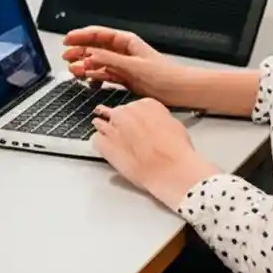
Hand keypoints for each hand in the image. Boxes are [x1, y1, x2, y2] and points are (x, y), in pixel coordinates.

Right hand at [61, 26, 187, 103]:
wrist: (179, 90)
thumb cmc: (165, 75)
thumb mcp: (134, 65)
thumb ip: (110, 59)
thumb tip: (90, 54)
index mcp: (126, 42)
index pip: (98, 34)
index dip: (80, 36)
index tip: (67, 40)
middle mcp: (122, 51)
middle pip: (95, 47)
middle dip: (79, 51)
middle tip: (66, 56)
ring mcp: (122, 64)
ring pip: (97, 62)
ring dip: (84, 65)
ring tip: (72, 69)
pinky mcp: (124, 77)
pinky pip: (103, 74)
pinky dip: (94, 76)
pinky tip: (87, 78)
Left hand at [92, 99, 218, 207]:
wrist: (170, 169)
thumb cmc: (177, 150)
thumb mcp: (174, 125)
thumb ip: (157, 119)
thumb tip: (153, 123)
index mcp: (145, 104)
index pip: (133, 107)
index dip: (134, 118)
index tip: (135, 125)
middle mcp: (125, 111)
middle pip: (116, 113)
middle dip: (120, 124)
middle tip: (125, 135)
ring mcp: (112, 126)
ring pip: (100, 123)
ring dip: (106, 131)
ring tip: (113, 141)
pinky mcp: (103, 143)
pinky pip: (96, 140)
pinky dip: (101, 145)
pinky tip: (109, 151)